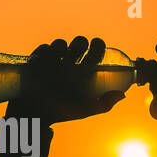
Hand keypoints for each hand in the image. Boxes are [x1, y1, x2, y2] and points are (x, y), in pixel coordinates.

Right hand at [5, 36, 125, 123]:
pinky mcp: (37, 60)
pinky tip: (49, 60)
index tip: (97, 44)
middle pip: (78, 45)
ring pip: (62, 43)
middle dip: (81, 42)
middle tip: (81, 47)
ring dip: (64, 45)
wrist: (33, 114)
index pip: (93, 54)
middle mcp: (69, 65)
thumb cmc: (60, 112)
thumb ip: (104, 104)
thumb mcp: (84, 109)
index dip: (98, 46)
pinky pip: (45, 48)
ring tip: (63, 56)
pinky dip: (48, 50)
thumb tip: (122, 94)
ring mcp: (53, 62)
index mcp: (82, 74)